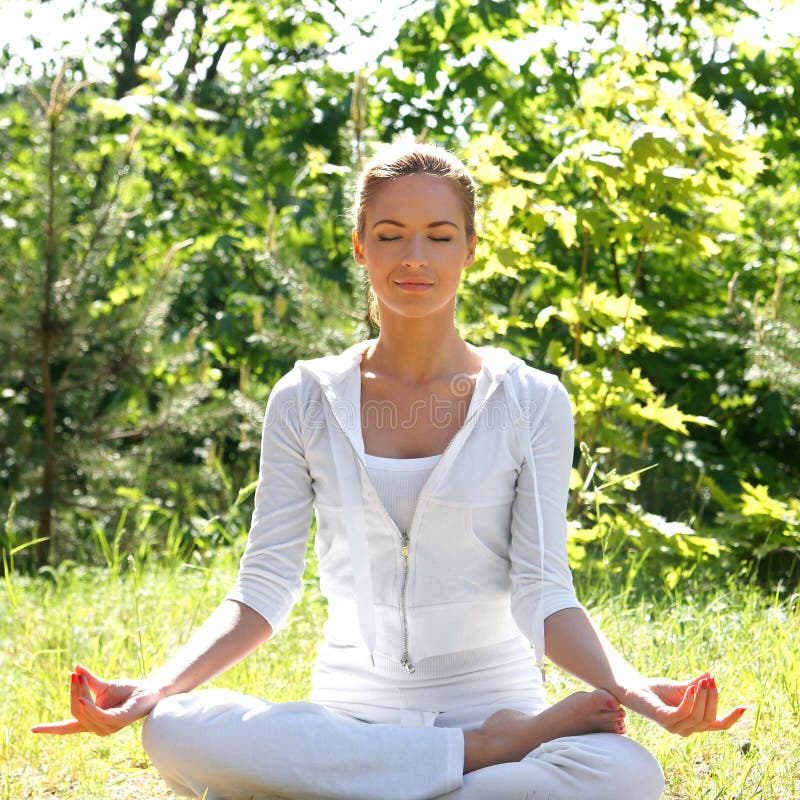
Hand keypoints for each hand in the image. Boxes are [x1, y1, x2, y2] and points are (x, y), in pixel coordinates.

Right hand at [31, 664, 161, 736]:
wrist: (148, 690)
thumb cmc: (126, 691)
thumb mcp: (103, 685)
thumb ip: (88, 680)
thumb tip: (74, 668)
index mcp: (91, 720)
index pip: (67, 728)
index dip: (50, 729)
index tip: (32, 730)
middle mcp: (97, 727)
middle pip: (74, 712)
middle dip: (72, 693)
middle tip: (73, 675)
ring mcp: (107, 727)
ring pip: (84, 712)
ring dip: (81, 693)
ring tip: (79, 677)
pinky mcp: (117, 721)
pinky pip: (98, 716)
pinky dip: (89, 707)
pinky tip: (84, 698)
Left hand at [622, 673, 746, 736]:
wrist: (635, 688)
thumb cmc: (658, 690)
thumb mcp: (682, 687)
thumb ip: (696, 685)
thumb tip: (711, 676)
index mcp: (694, 723)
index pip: (718, 725)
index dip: (732, 718)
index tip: (744, 707)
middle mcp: (687, 729)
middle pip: (710, 719)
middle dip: (714, 699)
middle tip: (712, 681)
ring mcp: (675, 727)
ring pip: (698, 717)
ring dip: (703, 697)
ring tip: (704, 682)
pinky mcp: (664, 719)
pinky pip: (682, 713)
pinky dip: (690, 700)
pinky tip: (691, 688)